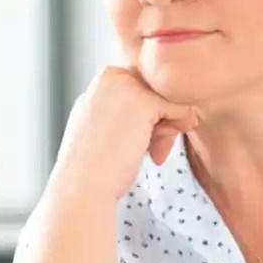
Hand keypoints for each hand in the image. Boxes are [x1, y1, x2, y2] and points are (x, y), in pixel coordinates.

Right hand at [48, 66, 199, 202]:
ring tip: (149, 151)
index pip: (142, 88)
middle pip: (156, 91)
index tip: (140, 139)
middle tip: (149, 148)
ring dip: (166, 127)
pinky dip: (177, 129)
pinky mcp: (144, 102)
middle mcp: (111, 77)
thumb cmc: (93, 166)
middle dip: (159, 118)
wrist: (83, 185)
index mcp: (101, 83)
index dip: (147, 115)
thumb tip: (175, 111)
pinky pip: (179, 109)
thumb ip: (127, 111)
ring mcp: (127, 86)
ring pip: (167, 100)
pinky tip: (155, 151)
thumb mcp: (105, 127)